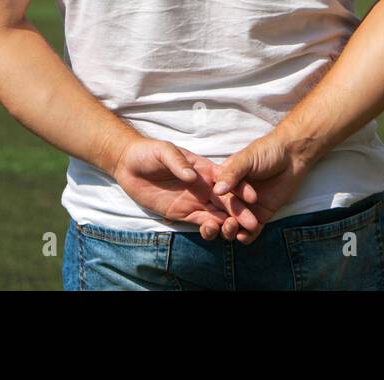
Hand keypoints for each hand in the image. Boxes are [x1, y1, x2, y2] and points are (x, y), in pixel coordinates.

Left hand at [112, 138, 260, 240]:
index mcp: (203, 169)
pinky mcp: (181, 213)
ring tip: (237, 231)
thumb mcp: (163, 151)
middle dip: (240, 211)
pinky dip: (210, 228)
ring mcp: (193, 200)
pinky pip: (200, 222)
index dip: (240, 187)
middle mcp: (203, 186)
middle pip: (225, 200)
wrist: (129, 164)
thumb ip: (178, 163)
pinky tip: (217, 233)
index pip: (226, 179)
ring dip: (228, 222)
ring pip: (216, 213)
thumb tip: (192, 177)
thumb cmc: (148, 152)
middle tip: (254, 222)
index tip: (253, 197)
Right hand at [213, 132, 312, 243]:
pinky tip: (244, 236)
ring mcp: (247, 208)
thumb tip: (217, 190)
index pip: (213, 197)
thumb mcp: (246, 159)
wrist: (293, 155)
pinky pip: (251, 231)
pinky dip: (247, 236)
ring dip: (231, 230)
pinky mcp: (261, 216)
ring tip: (234, 229)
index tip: (207, 215)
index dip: (208, 207)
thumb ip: (232, 174)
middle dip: (219, 222)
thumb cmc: (266, 151)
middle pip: (221, 214)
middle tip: (225, 223)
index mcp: (224, 181)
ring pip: (234, 225)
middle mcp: (233, 196)